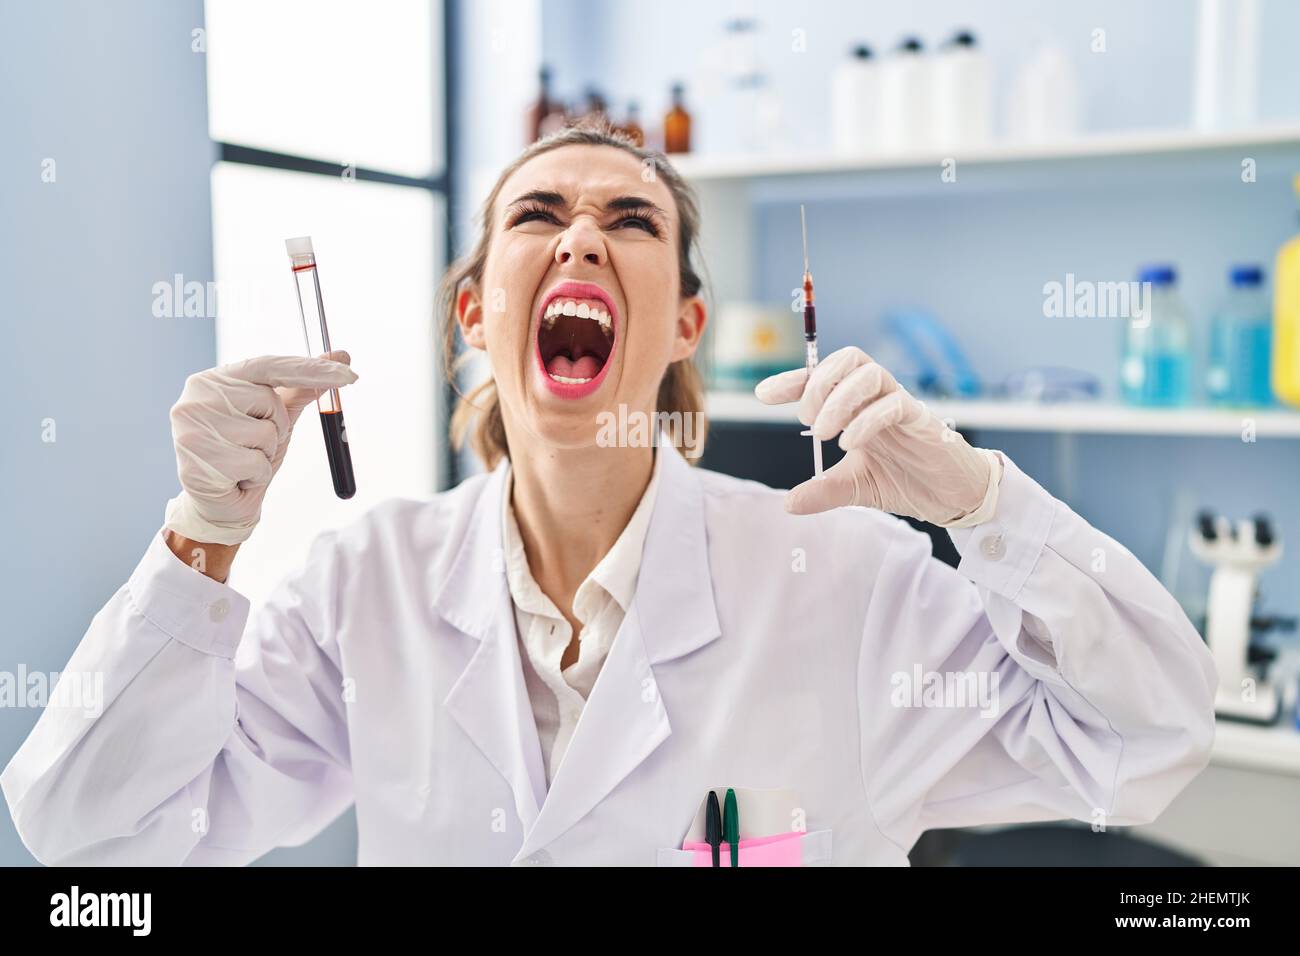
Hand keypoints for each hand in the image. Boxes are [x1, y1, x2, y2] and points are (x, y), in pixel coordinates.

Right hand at [163, 351, 356, 544]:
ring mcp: (193, 428)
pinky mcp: (197, 460)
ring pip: (265, 434)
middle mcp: (198, 396)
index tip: (348, 373)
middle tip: (256, 444)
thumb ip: (303, 387)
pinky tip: (237, 479)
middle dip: (277, 427)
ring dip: (266, 454)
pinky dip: (257, 476)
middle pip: (269, 401)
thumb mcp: (277, 418)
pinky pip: (255, 463)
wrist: (220, 504)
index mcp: (215, 379)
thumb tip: (341, 356)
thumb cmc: (246, 455)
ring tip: (243, 462)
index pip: (269, 365)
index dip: (311, 368)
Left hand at [755, 346, 1001, 526]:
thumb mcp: (855, 488)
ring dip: (839, 398)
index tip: (763, 395)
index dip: (793, 381)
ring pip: (870, 373)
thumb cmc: (907, 481)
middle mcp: (877, 398)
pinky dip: (866, 419)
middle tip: (804, 419)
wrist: (951, 499)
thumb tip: (787, 504)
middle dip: (817, 383)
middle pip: (848, 360)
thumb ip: (823, 491)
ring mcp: (900, 405)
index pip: (824, 380)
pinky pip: (894, 404)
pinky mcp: (922, 420)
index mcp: (859, 407)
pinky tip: (849, 442)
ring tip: (823, 432)